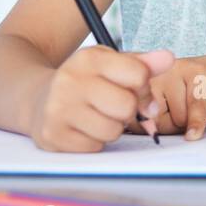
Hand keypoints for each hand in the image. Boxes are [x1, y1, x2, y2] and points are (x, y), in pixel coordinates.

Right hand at [30, 46, 172, 151]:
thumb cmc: (85, 81)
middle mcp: (70, 81)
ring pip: (113, 130)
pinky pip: (95, 147)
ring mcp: (58, 109)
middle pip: (127, 106)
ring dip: (113, 128)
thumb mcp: (111, 64)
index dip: (143, 87)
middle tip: (114, 106)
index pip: (138, 75)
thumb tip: (168, 59)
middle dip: (128, 110)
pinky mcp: (53, 136)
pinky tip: (83, 128)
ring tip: (98, 116)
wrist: (37, 98)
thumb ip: (143, 63)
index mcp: (89, 58)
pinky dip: (95, 141)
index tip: (135, 90)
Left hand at [130, 54, 205, 139]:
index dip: (147, 128)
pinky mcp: (199, 73)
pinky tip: (196, 131)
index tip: (156, 129)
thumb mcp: (172, 111)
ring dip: (189, 123)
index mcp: (146, 80)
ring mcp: (178, 70)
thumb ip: (155, 121)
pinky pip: (194, 107)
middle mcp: (158, 72)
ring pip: (177, 116)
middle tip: (183, 118)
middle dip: (170, 127)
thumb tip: (145, 132)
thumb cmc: (200, 97)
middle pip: (155, 118)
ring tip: (197, 109)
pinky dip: (197, 124)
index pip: (135, 113)